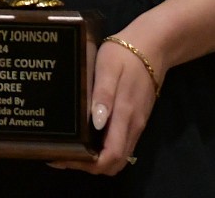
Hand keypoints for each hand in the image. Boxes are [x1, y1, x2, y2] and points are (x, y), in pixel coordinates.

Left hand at [49, 34, 162, 173]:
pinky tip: (85, 137)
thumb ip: (103, 96)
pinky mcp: (135, 119)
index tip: (63, 158)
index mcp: (125, 116)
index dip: (88, 164)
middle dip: (89, 166)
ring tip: (70, 148)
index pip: (111, 157)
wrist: (151, 47)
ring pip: (118, 156)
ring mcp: (136, 124)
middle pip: (114, 163)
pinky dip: (103, 149)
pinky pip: (120, 144)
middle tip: (62, 155)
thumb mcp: (108, 70)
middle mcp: (133, 126)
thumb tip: (96, 124)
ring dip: (96, 160)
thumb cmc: (124, 57)